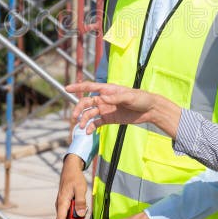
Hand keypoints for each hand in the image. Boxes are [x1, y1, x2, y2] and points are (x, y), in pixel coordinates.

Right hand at [55, 154, 87, 218]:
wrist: (71, 168)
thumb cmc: (75, 178)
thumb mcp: (80, 189)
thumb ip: (80, 202)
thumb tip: (80, 215)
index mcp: (62, 203)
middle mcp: (60, 205)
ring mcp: (62, 205)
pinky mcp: (65, 203)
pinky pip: (67, 214)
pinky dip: (73, 218)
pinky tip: (81, 216)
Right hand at [65, 82, 179, 136]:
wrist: (150, 110)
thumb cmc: (141, 98)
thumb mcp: (129, 96)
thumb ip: (115, 97)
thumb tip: (101, 97)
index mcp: (108, 90)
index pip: (90, 87)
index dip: (78, 87)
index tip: (67, 89)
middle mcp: (104, 99)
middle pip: (87, 102)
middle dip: (79, 109)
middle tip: (74, 117)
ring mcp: (106, 109)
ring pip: (90, 114)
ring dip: (84, 120)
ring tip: (81, 127)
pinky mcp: (109, 119)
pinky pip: (96, 123)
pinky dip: (91, 127)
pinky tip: (88, 132)